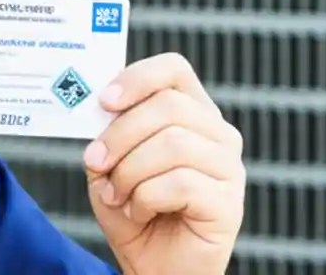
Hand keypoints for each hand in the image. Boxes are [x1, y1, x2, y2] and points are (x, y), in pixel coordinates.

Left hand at [83, 53, 244, 274]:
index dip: (138, 77)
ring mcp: (229, 168)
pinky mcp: (229, 204)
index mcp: (192, 113)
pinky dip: (146, 198)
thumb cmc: (134, 210)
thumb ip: (108, 133)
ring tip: (118, 194)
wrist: (151, 265)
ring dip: (129, 172)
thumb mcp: (110, 163)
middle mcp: (218, 134)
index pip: (174, 69)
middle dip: (120, 135)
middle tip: (96, 162)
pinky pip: (180, 183)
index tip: (104, 101)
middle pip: (168, 106)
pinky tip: (140, 212)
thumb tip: (100, 109)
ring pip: (172, 144)